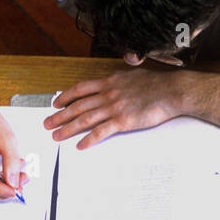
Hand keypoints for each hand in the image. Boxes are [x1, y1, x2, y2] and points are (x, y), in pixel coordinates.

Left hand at [44, 69, 180, 147]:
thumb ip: (120, 79)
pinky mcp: (123, 121)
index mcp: (110, 82)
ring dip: (68, 128)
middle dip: (59, 115)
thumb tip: (114, 81)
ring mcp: (114, 108)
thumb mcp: (133, 74)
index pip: (81, 89)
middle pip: (78, 106)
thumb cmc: (157, 84)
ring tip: (56, 136)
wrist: (172, 91)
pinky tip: (80, 145)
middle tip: (47, 123)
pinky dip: (88, 139)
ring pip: (84, 119)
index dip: (65, 97)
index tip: (55, 103)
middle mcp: (108, 94)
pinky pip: (101, 132)